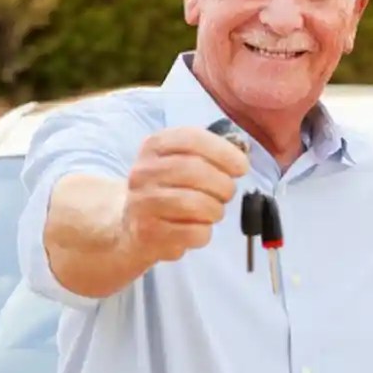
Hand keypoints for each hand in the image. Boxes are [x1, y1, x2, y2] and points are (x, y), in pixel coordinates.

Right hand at [122, 127, 249, 261]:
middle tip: (227, 194)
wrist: (130, 223)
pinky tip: (197, 229)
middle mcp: (144, 172)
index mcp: (154, 146)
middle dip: (224, 185)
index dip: (224, 152)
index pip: (192, 139)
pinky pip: (192, 233)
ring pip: (196, 204)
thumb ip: (210, 156)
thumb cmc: (169, 189)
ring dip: (215, 210)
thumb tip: (242, 160)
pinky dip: (204, 233)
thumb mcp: (182, 162)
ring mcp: (142, 203)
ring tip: (212, 212)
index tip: (241, 167)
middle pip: (196, 171)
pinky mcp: (147, 233)